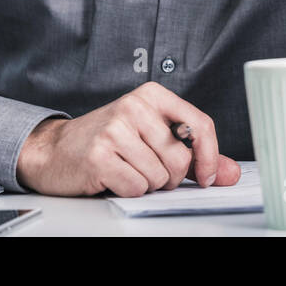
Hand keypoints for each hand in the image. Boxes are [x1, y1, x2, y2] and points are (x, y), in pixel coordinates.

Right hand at [15, 82, 241, 196]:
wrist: (55, 149)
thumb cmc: (108, 142)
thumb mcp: (153, 138)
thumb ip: (194, 154)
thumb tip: (230, 172)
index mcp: (151, 95)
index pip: (200, 124)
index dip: (210, 157)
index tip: (206, 176)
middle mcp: (133, 106)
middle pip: (181, 158)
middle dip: (170, 176)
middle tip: (149, 169)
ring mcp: (114, 129)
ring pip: (159, 176)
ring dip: (147, 184)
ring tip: (127, 169)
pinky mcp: (99, 155)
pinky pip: (137, 187)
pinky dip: (129, 190)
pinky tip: (114, 177)